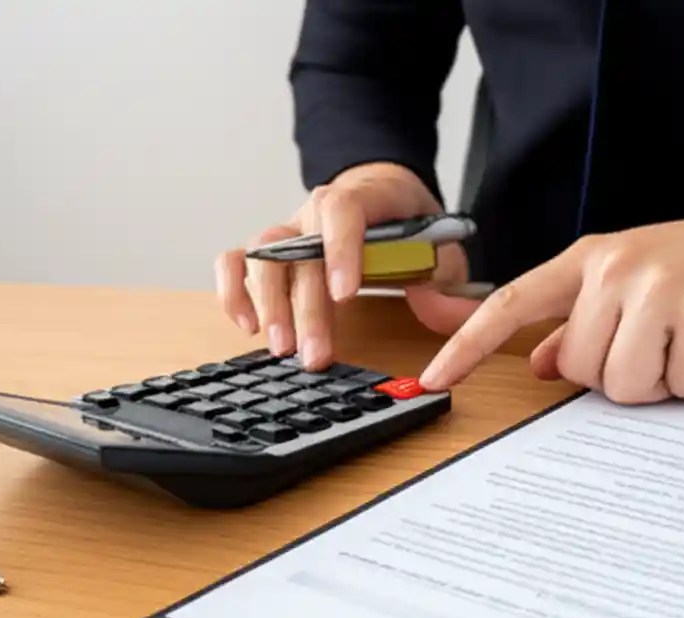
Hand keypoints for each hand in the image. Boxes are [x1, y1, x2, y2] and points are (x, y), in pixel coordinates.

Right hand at [215, 162, 479, 369]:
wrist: (385, 196)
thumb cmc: (411, 225)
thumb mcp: (443, 246)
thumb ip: (449, 280)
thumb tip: (448, 314)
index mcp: (364, 197)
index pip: (343, 210)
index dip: (340, 250)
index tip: (346, 296)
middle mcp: (316, 209)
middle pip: (300, 250)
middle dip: (307, 308)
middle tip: (315, 355)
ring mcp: (288, 228)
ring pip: (262, 257)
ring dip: (269, 305)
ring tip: (282, 348)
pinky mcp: (269, 249)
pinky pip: (234, 261)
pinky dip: (234, 291)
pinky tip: (248, 326)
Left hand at [418, 175, 683, 402]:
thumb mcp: (637, 284)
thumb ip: (582, 323)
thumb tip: (539, 363)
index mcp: (591, 258)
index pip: (511, 303)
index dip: (466, 344)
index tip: (432, 377)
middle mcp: (614, 267)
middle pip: (582, 370)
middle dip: (624, 376)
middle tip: (665, 344)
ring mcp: (657, 286)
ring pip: (624, 386)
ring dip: (664, 382)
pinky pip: (679, 386)